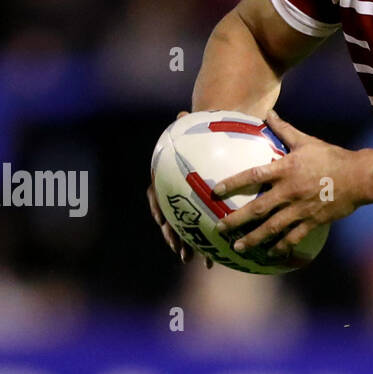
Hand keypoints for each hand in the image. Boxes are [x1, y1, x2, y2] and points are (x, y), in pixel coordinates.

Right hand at [146, 111, 212, 267]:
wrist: (216, 145)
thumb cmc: (207, 136)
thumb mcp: (199, 130)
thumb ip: (190, 127)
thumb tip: (183, 113)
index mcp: (167, 178)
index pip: (156, 194)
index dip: (157, 208)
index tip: (161, 219)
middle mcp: (173, 195)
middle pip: (168, 218)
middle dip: (173, 235)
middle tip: (180, 249)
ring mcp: (186, 207)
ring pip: (183, 230)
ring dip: (187, 245)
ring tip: (194, 260)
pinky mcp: (202, 215)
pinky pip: (201, 233)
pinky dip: (206, 246)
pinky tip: (214, 260)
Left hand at [212, 109, 365, 256]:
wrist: (358, 177)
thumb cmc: (331, 157)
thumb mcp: (306, 141)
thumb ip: (284, 129)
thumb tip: (268, 113)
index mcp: (285, 170)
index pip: (252, 177)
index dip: (233, 184)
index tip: (216, 192)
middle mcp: (288, 192)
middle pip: (257, 209)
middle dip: (236, 220)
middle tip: (220, 229)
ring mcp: (300, 209)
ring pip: (272, 228)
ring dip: (253, 238)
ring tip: (238, 247)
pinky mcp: (312, 221)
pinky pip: (293, 237)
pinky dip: (281, 247)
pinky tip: (270, 254)